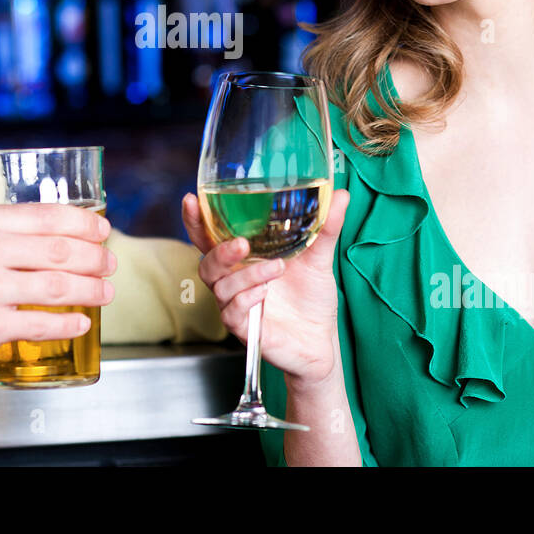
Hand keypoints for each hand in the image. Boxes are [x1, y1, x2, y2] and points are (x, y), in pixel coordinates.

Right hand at [0, 203, 115, 372]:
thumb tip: (51, 234)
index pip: (47, 215)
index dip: (84, 222)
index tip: (103, 229)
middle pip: (60, 250)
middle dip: (95, 258)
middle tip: (109, 264)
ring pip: (58, 286)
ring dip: (91, 290)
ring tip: (105, 293)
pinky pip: (41, 323)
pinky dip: (68, 324)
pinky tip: (81, 323)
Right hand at [182, 189, 349, 386]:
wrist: (323, 339)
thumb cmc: (312, 297)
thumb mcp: (319, 258)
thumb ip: (325, 227)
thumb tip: (341, 194)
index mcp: (243, 259)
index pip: (209, 238)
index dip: (195, 220)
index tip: (191, 199)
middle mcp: (235, 281)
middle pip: (207, 262)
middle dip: (220, 251)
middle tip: (242, 244)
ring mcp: (237, 305)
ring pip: (220, 287)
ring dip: (245, 275)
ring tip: (276, 268)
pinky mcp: (244, 329)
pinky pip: (231, 313)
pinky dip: (246, 300)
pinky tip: (264, 293)